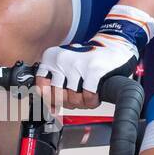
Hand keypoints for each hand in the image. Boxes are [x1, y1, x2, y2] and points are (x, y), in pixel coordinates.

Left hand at [36, 5, 151, 109]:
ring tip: (87, 96)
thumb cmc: (88, 59)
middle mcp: (61, 59)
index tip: (56, 103)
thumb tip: (50, 110)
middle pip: (57, 96)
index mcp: (50, 58)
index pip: (40, 87)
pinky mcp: (93, 69)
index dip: (49, 99)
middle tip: (76, 99)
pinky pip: (88, 97)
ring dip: (82, 103)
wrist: (113, 44)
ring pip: (73, 99)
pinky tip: (95, 96)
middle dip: (68, 103)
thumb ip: (55, 86)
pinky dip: (92, 101)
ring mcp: (76, 64)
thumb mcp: (66, 67)